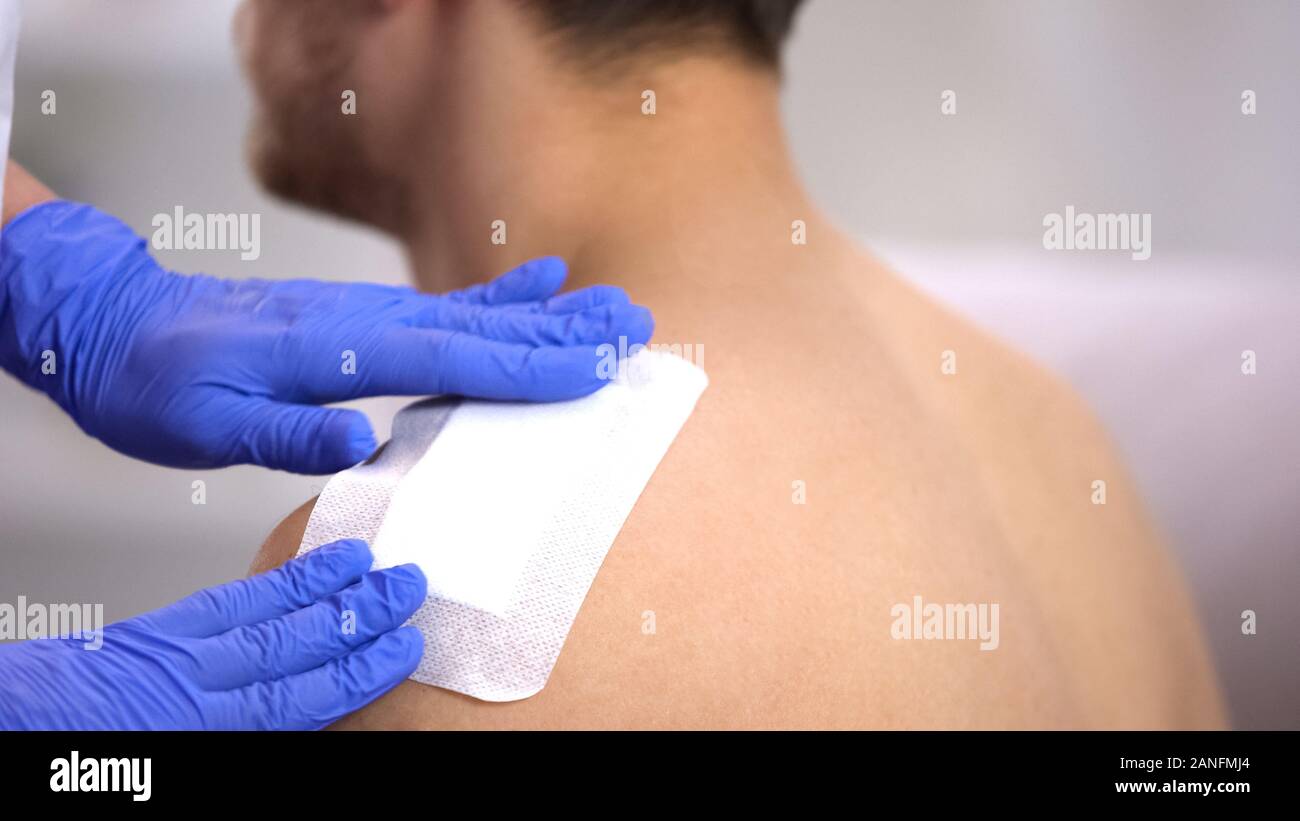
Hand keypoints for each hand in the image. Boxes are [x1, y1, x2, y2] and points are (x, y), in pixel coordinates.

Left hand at [0, 201, 652, 472]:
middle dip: (561, 332)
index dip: (522, 366)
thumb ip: (279, 433)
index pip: (445, 358)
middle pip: (478, 327)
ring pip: (474, 313)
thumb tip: (357, 442)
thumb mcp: (200, 425)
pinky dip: (503, 299)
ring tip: (613, 306)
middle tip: (634, 328)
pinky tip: (540, 284)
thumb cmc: (158, 384)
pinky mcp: (366, 317)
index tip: (592, 369)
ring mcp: (367, 312)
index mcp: (330, 348)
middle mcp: (361, 320)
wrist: (121, 324)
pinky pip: (449, 309)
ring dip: (548, 313)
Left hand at [0, 539, 424, 729]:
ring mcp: (176, 649)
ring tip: (370, 563)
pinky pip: (225, 599)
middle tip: (408, 588)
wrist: (3, 723)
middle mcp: (194, 682)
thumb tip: (296, 721)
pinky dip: (270, 581)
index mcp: (198, 726)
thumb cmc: (76, 748)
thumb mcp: (157, 763)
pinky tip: (299, 572)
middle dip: (358, 615)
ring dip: (324, 586)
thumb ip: (234, 733)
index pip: (299, 696)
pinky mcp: (157, 629)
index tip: (403, 650)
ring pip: (265, 612)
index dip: (359, 671)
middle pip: (294, 643)